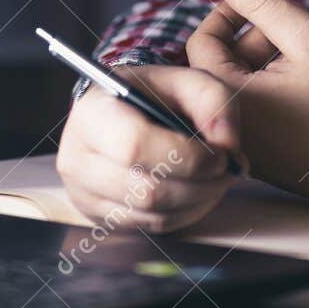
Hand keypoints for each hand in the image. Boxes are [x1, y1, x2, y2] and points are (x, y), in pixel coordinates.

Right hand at [56, 65, 242, 233]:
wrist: (122, 113)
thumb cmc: (155, 94)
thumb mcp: (187, 80)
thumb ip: (215, 101)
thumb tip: (227, 146)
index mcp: (93, 113)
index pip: (135, 146)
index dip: (187, 158)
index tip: (221, 155)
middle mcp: (78, 156)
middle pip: (145, 190)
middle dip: (201, 185)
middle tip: (230, 170)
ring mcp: (83, 192)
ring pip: (151, 214)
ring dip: (198, 202)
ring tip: (219, 179)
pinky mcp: (98, 215)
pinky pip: (148, 227)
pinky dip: (184, 214)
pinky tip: (198, 191)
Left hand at [186, 0, 308, 209]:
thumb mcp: (307, 37)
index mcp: (228, 103)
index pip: (202, 43)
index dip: (230, 12)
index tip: (260, 2)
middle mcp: (228, 133)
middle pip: (221, 67)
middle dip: (254, 40)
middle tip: (295, 32)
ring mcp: (247, 153)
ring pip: (241, 90)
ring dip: (266, 65)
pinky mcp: (268, 164)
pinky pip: (256, 117)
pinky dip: (273, 94)